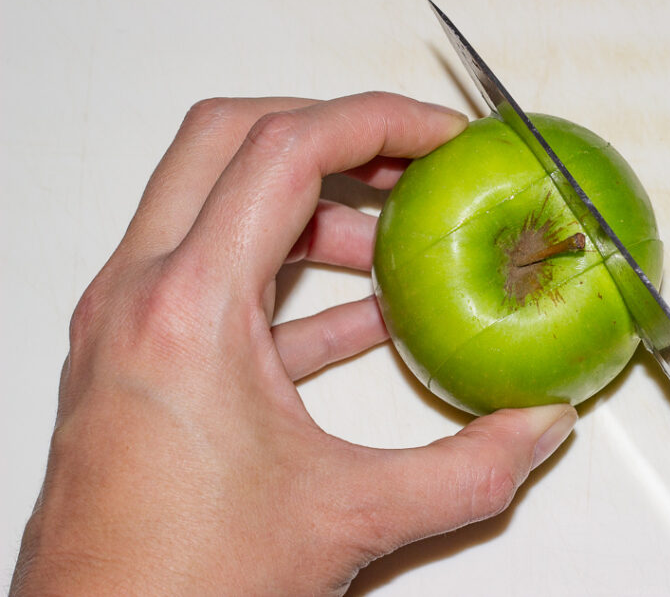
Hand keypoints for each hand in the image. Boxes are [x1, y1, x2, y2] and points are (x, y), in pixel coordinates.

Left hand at [11, 93, 577, 594]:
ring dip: (312, 209)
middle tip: (409, 160)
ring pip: (217, 202)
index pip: (282, 150)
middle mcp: (140, 297)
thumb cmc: (177, 588)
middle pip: (229, 139)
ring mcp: (129, 323)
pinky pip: (216, 277)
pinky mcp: (139, 357)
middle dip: (333, 134)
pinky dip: (289, 273)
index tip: (440, 136)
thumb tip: (538, 429)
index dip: (377, 121)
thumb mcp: (349, 520)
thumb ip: (468, 471)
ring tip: (396, 245)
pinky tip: (360, 315)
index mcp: (184, 312)